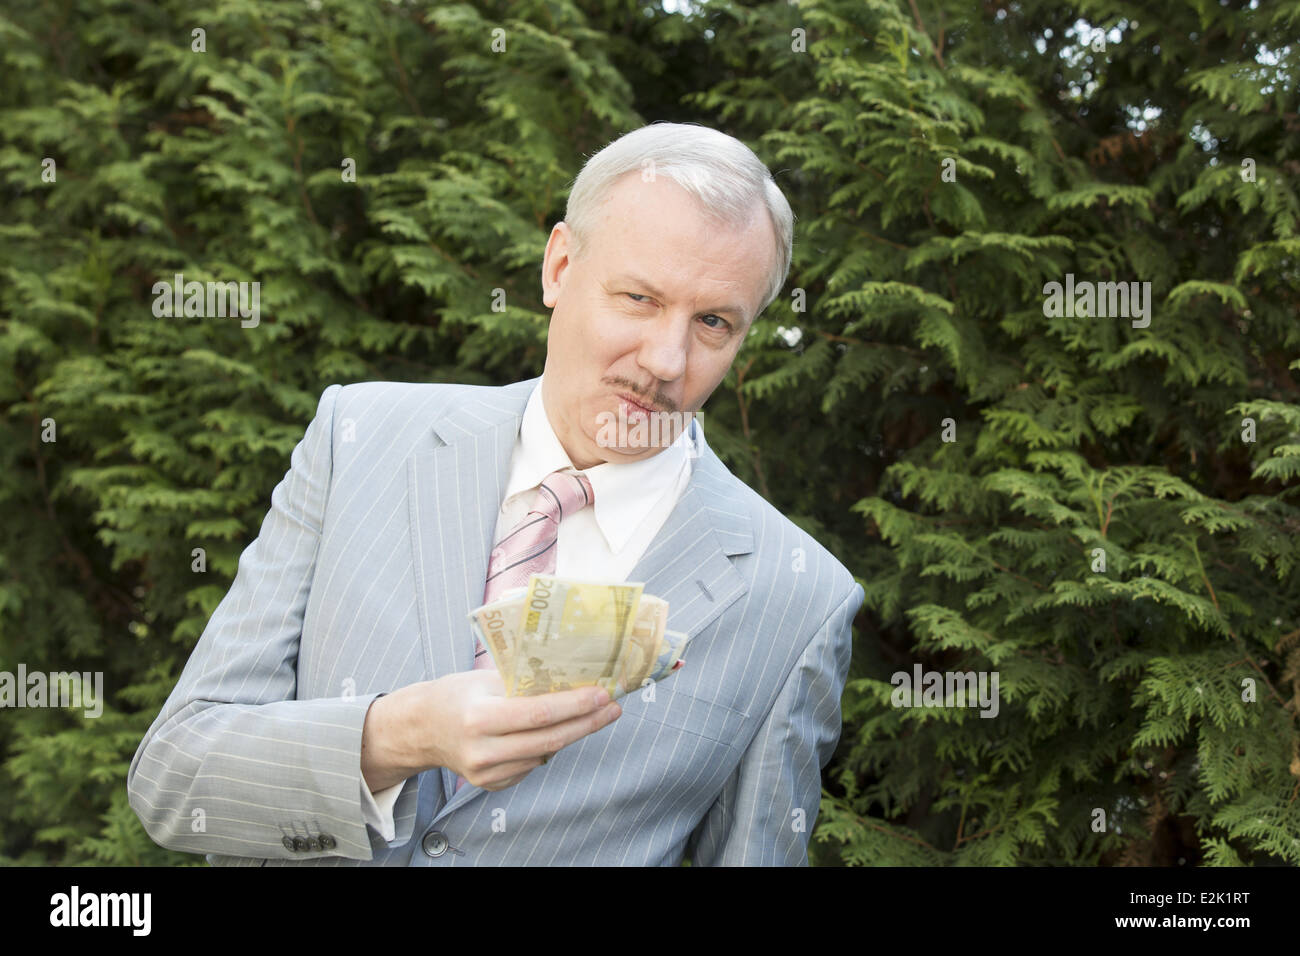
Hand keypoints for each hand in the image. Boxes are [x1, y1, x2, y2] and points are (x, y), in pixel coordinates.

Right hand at [362, 670, 621, 792]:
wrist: (421, 729)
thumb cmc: (457, 695)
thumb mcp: (486, 679)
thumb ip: (524, 682)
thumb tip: (572, 677)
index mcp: (480, 718)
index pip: (539, 714)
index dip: (576, 705)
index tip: (603, 694)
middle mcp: (483, 750)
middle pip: (549, 739)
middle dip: (587, 723)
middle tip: (613, 708)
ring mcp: (486, 773)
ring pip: (544, 754)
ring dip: (571, 734)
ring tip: (593, 714)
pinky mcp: (491, 785)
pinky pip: (531, 765)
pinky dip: (546, 747)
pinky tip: (555, 731)